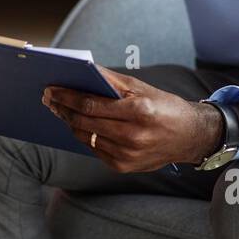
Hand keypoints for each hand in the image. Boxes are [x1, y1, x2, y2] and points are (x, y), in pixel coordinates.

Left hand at [42, 67, 223, 172]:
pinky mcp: (124, 167)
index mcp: (138, 111)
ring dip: (70, 123)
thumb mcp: (141, 88)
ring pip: (86, 137)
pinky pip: (95, 149)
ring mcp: (127, 155)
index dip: (67, 97)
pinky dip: (85, 136)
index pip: (91, 105)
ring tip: (61, 110)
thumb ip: (111, 80)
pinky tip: (79, 125)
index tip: (51, 89)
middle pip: (84, 123)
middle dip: (63, 109)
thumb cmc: (164, 107)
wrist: (190, 137)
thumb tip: (83, 71)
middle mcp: (132, 136)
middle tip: (49, 99)